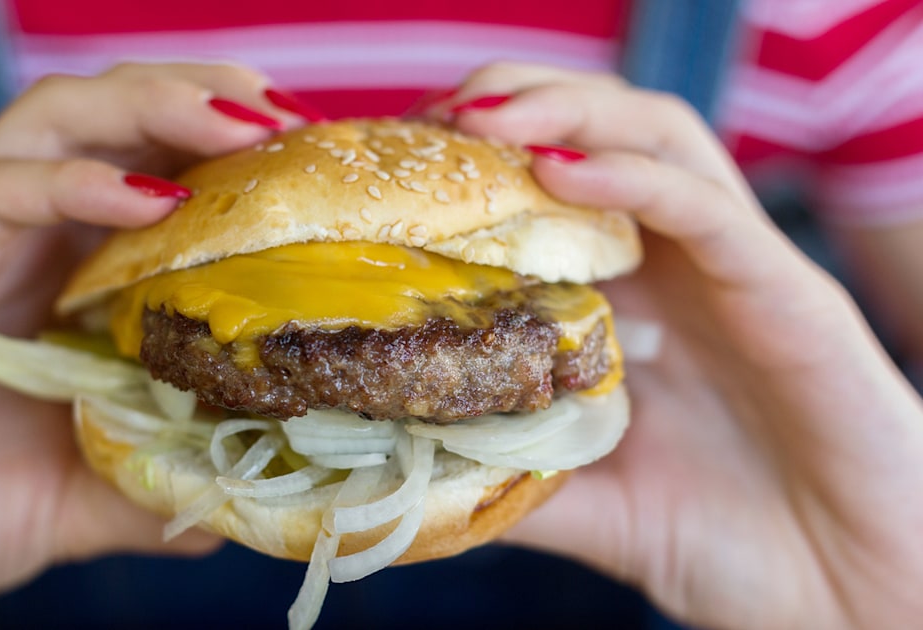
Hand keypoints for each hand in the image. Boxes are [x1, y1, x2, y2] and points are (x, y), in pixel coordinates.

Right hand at [0, 63, 311, 619]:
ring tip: (234, 124)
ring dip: (148, 107)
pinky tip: (144, 196)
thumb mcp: (81, 500)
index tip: (308, 159)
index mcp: (61, 280)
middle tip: (282, 114)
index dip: (227, 153)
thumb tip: (246, 496)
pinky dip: (70, 181)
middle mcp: (18, 244)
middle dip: (197, 97)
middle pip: (109, 120)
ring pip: (51, 124)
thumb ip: (157, 486)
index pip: (149, 173)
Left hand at [436, 64, 922, 628]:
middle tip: (436, 115)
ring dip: (568, 111)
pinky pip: (708, 210)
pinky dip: (634, 177)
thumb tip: (411, 466)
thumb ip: (517, 478)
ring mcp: (735, 271)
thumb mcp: (597, 507)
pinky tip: (563, 170)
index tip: (402, 158)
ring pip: (659, 139)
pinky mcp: (789, 294)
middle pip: (603, 134)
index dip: (479, 159)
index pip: (556, 185)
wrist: (851, 599)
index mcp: (636, 301)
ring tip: (485, 116)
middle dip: (517, 103)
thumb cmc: (735, 546)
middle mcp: (681, 268)